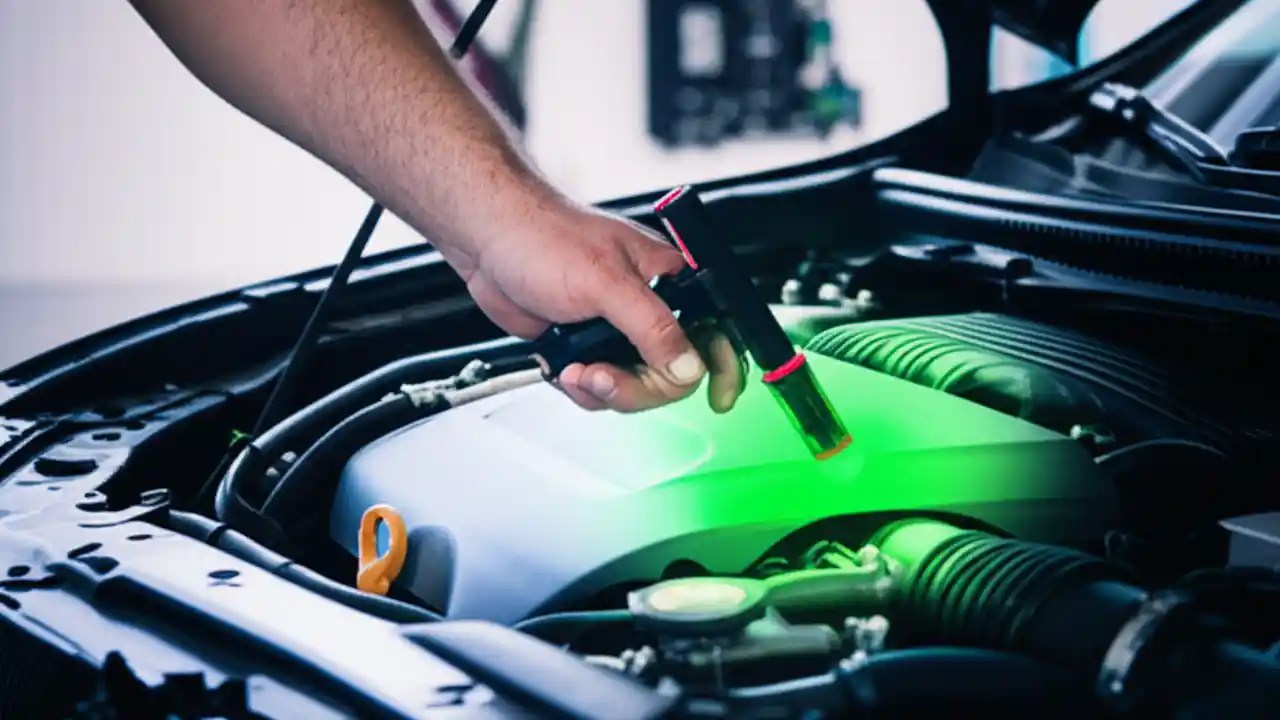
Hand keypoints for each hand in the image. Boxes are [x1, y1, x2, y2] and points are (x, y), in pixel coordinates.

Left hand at [444, 202, 743, 412]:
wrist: (489, 239)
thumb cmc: (544, 235)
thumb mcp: (607, 283)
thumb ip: (653, 327)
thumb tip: (689, 367)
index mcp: (668, 280)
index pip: (714, 331)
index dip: (721, 367)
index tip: (719, 398)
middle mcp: (647, 306)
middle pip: (671, 373)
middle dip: (636, 386)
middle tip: (601, 376)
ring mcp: (616, 328)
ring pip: (634, 385)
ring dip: (603, 388)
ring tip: (575, 369)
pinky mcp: (586, 343)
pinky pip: (600, 385)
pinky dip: (582, 386)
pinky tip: (562, 367)